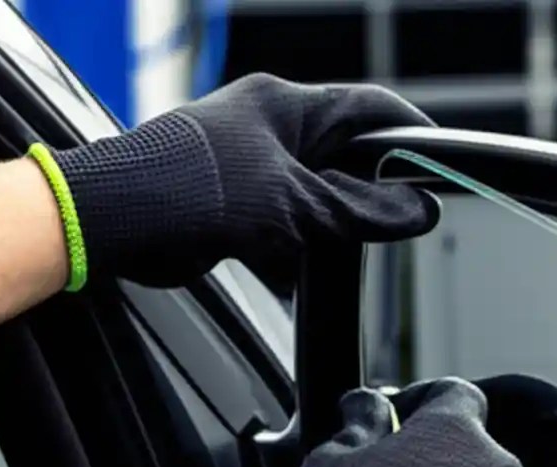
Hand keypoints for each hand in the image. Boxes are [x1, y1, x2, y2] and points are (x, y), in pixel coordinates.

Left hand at [36, 73, 436, 288]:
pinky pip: (282, 225)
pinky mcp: (230, 201)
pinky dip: (292, 251)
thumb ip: (365, 213)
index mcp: (286, 106)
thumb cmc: (194, 190)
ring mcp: (248, 164)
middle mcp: (268, 127)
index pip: (369, 109)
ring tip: (334, 252)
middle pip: (344, 158)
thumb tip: (420, 211)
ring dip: (325, 230)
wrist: (113, 222)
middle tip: (399, 218)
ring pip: (314, 197)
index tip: (444, 156)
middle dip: (367, 194)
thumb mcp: (300, 206)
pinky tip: (294, 272)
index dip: (412, 132)